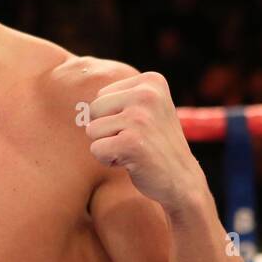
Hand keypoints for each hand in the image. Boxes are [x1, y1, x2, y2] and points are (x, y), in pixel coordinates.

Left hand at [85, 72, 207, 210]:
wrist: (182, 179)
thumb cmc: (155, 144)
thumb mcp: (145, 110)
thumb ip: (116, 99)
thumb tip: (80, 101)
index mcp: (152, 81)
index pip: (102, 95)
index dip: (113, 117)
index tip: (140, 128)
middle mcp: (147, 94)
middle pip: (94, 109)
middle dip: (106, 130)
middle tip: (133, 141)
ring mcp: (140, 118)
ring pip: (92, 130)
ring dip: (107, 146)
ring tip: (133, 150)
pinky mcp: (131, 142)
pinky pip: (96, 149)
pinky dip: (108, 160)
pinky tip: (131, 162)